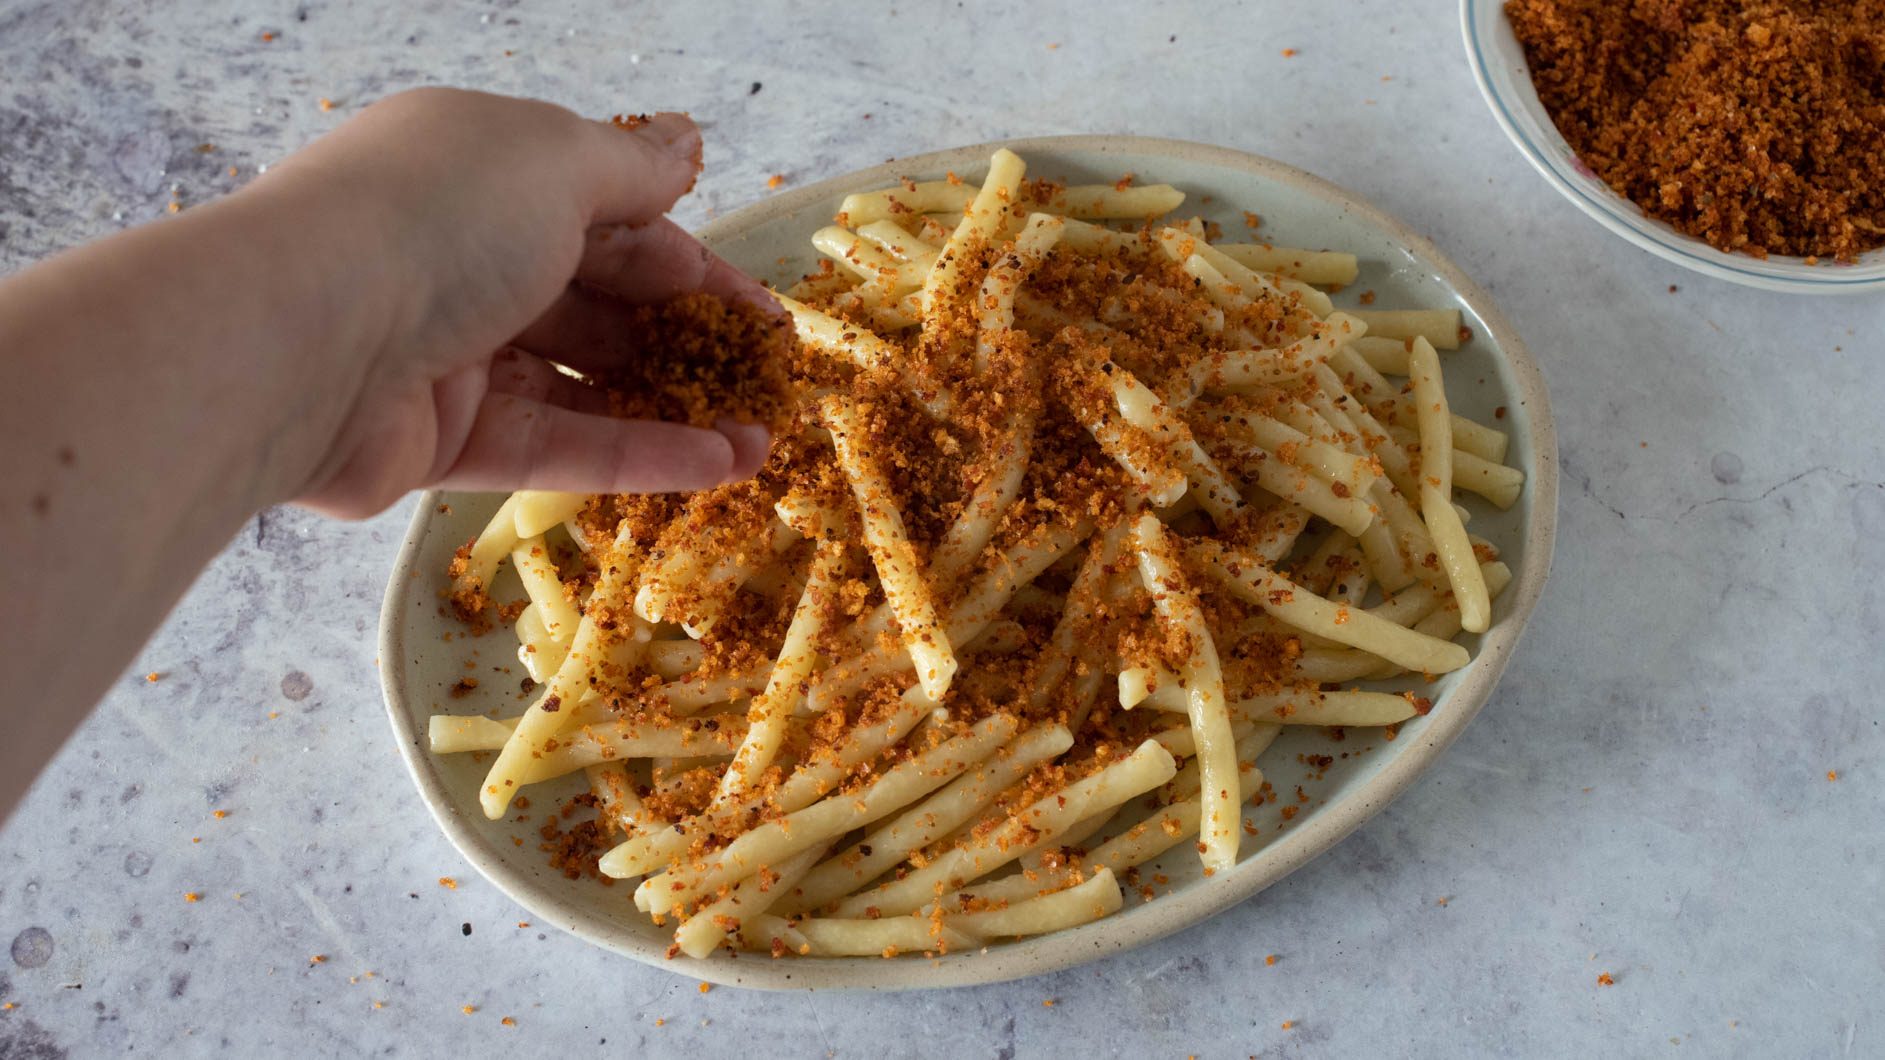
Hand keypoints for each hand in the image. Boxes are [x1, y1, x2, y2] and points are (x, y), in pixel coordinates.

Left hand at [268, 88, 777, 517]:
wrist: (298, 338)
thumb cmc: (432, 219)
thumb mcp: (554, 162)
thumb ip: (632, 168)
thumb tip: (688, 141)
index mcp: (484, 173)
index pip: (611, 218)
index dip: (692, 263)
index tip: (760, 312)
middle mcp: (464, 256)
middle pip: (601, 303)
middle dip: (690, 339)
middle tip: (768, 378)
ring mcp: (450, 353)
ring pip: (584, 382)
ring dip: (676, 407)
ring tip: (761, 439)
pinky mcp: (441, 441)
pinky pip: (555, 446)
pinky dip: (636, 455)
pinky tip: (717, 468)